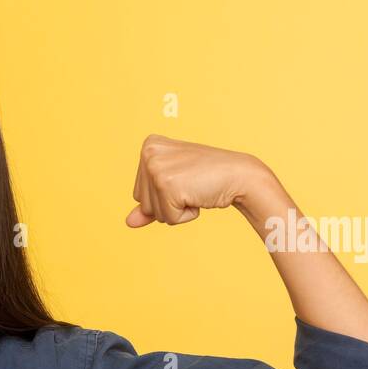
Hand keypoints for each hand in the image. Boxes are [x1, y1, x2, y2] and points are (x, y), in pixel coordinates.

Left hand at [126, 134, 264, 226]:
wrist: (239, 175)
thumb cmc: (207, 178)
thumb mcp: (173, 187)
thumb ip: (149, 204)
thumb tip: (128, 223)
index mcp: (149, 145)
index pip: (139, 193)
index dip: (163, 196)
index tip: (184, 179)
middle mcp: (148, 152)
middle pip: (142, 203)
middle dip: (167, 204)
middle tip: (191, 185)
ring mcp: (156, 168)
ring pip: (152, 213)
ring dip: (176, 210)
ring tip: (194, 189)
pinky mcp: (166, 185)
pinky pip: (168, 219)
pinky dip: (185, 216)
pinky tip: (198, 196)